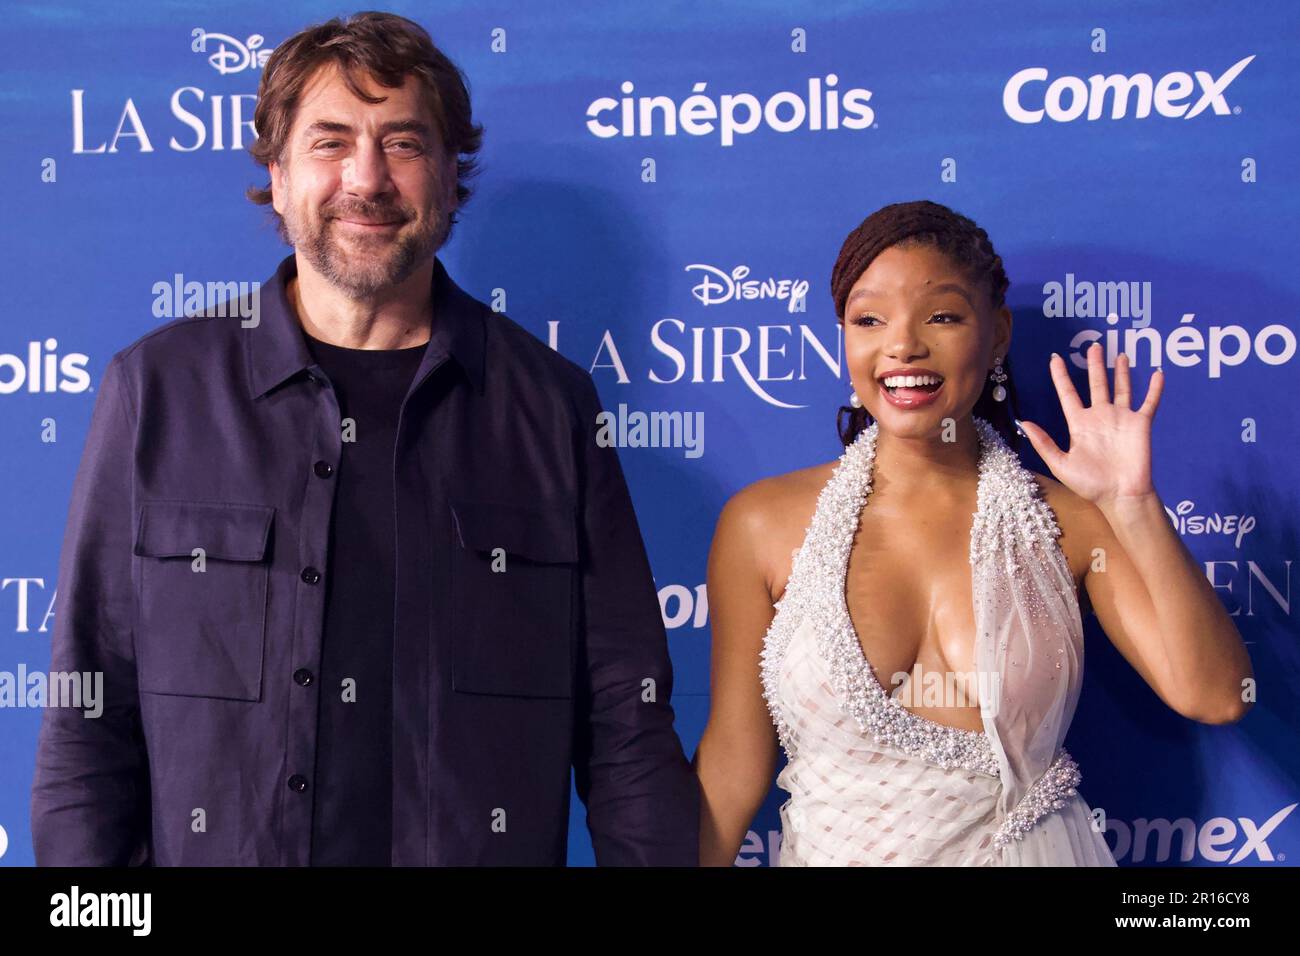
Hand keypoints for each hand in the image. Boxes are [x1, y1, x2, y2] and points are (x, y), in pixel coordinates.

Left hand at [1017, 342, 1162, 505]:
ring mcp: (1121, 419)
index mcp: (1080, 424)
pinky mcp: (1141, 424)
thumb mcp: (1060, 463)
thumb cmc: (1089, 484)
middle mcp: (1100, 417)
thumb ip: (1043, 442)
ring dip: (1121, 371)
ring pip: (1122, 388)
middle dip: (1094, 365)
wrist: (1119, 495)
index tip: (1055, 358)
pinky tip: (1158, 373)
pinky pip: (1149, 402)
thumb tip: (1024, 422)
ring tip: (1120, 354)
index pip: (1068, 394)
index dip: (1061, 376)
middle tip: (1093, 345)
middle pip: (1096, 384)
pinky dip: (1155, 388)